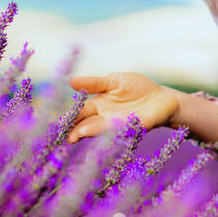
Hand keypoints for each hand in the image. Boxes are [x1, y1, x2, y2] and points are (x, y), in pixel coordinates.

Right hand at [64, 72, 180, 143]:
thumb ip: (93, 83)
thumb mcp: (113, 81)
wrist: (162, 98)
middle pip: (86, 124)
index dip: (68, 117)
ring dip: (91, 131)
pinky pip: (123, 128)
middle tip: (64, 135)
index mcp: (98, 105)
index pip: (79, 112)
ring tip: (79, 133)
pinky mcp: (135, 127)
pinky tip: (106, 127)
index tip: (55, 122)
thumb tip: (69, 81)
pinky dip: (114, 129)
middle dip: (75, 130)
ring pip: (101, 128)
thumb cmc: (137, 88)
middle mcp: (105, 118)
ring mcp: (119, 125)